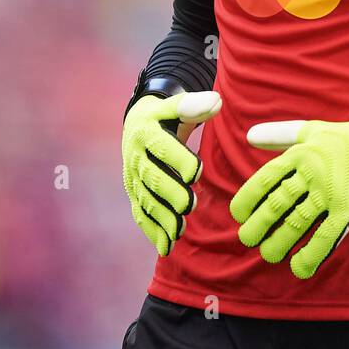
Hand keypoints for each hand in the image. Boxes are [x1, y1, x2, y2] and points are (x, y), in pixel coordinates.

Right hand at [122, 90, 221, 256]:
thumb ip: (194, 105)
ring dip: (162, 217)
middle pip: (152, 177)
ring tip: (180, 230)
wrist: (136, 125)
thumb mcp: (175, 104)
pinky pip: (140, 214)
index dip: (178, 159)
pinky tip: (167, 247)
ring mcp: (132, 178)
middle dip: (170, 193)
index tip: (197, 171)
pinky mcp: (134, 193)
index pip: (161, 146)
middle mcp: (135, 156)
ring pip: (146, 200)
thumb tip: (216, 101)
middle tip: (190, 205)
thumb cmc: (165, 115)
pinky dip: (153, 231)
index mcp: (146, 131)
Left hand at [230, 114, 348, 279]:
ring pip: (298, 223)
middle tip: (247, 238)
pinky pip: (327, 236)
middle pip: (278, 203)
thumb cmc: (345, 139)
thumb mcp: (312, 130)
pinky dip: (311, 254)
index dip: (248, 198)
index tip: (238, 214)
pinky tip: (298, 267)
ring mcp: (331, 191)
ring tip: (268, 254)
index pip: (266, 178)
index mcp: (301, 153)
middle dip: (258, 225)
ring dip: (279, 243)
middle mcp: (314, 172)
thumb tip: (249, 137)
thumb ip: (280, 134)